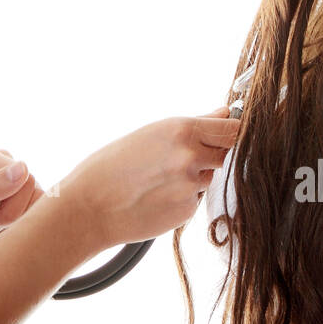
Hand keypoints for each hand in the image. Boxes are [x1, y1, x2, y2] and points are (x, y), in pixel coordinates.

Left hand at [0, 146, 44, 257]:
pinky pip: (42, 208)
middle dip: (11, 215)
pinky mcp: (30, 194)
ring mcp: (18, 178)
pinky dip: (24, 225)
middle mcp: (3, 162)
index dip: (8, 202)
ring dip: (17, 222)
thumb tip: (21, 169)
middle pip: (29, 185)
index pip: (17, 171)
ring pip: (39, 198)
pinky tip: (5, 231)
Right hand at [56, 106, 238, 252]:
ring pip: (211, 176)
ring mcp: (191, 186)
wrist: (90, 206)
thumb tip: (225, 113)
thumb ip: (195, 124)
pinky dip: (183, 196)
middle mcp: (191, 157)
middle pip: (228, 153)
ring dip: (197, 175)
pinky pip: (196, 198)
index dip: (232, 131)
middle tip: (183, 157)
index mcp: (182, 130)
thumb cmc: (113, 164)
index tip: (228, 132)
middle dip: (214, 153)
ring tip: (161, 177)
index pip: (232, 129)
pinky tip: (157, 195)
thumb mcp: (152, 133)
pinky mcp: (187, 211)